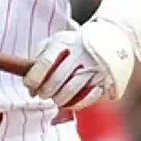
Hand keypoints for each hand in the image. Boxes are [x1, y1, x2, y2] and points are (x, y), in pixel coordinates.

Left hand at [23, 19, 138, 109]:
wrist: (111, 37)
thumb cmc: (75, 43)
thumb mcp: (56, 41)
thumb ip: (39, 56)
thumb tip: (28, 84)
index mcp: (65, 43)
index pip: (45, 63)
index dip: (34, 78)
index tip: (29, 86)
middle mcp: (81, 54)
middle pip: (57, 80)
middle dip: (45, 91)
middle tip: (41, 94)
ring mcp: (95, 68)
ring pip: (72, 92)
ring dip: (58, 99)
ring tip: (54, 98)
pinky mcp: (106, 80)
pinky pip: (87, 98)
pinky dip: (75, 104)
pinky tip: (68, 102)